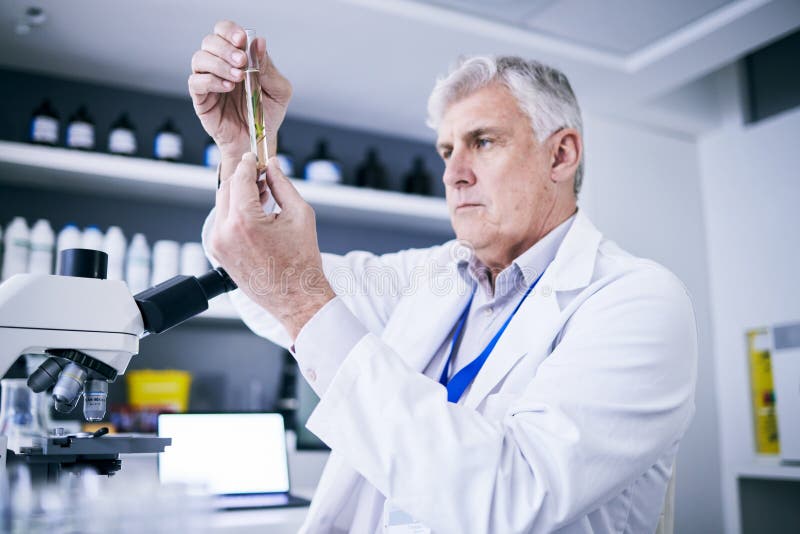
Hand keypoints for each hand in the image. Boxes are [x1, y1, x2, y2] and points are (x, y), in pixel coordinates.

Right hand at [188, 20, 291, 162]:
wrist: (258, 141)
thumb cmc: (266, 115)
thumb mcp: (278, 91)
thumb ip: (269, 68)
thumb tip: (259, 43)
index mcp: (238, 58)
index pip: (225, 32)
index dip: (230, 31)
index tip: (242, 40)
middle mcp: (220, 65)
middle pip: (210, 41)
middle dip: (225, 48)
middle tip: (242, 62)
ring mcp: (209, 80)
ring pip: (200, 59)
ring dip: (219, 64)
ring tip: (238, 78)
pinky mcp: (201, 98)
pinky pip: (196, 82)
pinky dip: (211, 81)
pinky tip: (227, 87)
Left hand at [208, 153, 334, 339]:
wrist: (296, 297)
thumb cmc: (301, 262)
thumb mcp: (299, 214)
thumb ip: (282, 184)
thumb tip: (272, 166)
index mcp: (244, 221)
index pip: (240, 179)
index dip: (249, 164)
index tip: (256, 158)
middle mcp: (224, 233)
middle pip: (227, 189)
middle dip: (244, 179)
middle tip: (263, 177)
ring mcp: (218, 245)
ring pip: (222, 205)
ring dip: (239, 196)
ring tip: (264, 199)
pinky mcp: (217, 253)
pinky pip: (222, 223)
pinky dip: (235, 214)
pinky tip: (256, 216)